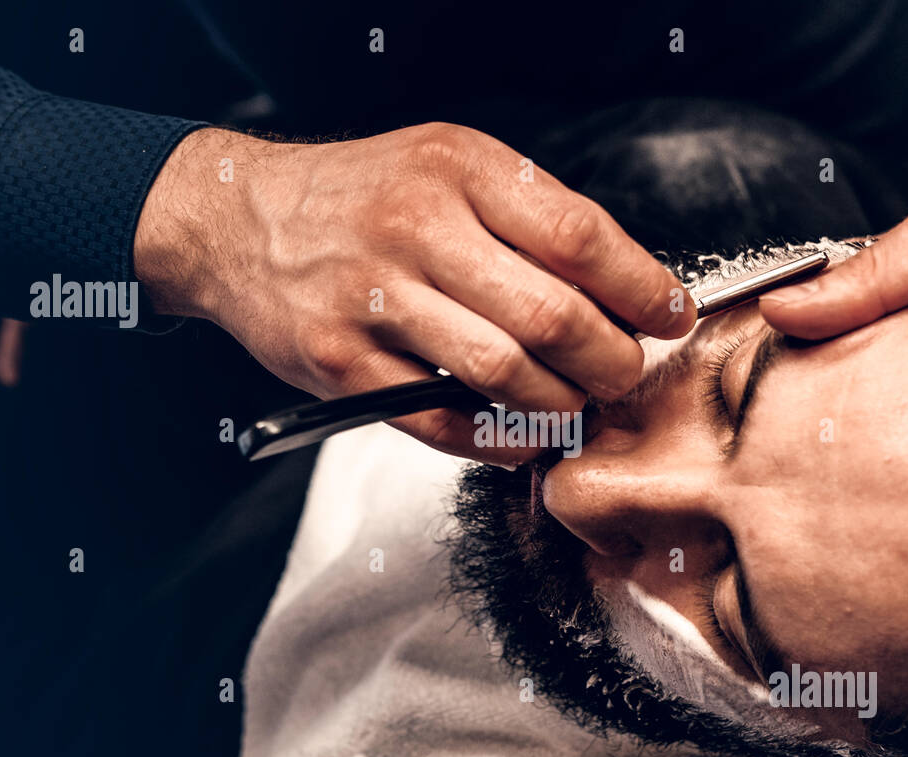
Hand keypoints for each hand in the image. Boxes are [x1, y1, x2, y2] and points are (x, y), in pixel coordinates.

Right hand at [133, 122, 691, 465]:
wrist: (237, 219)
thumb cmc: (362, 197)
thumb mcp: (448, 166)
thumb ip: (528, 217)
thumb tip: (624, 287)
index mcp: (458, 170)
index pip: (579, 237)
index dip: (642, 288)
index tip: (670, 316)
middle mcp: (416, 229)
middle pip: (552, 317)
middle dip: (612, 362)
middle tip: (624, 372)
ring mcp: (372, 300)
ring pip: (505, 376)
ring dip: (561, 405)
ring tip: (576, 404)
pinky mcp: (341, 364)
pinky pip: (443, 421)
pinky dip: (499, 439)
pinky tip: (522, 434)